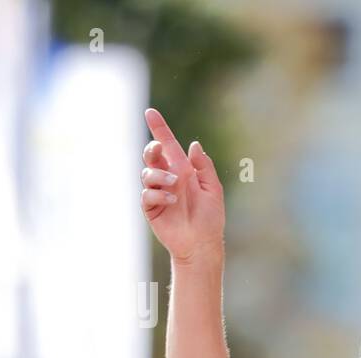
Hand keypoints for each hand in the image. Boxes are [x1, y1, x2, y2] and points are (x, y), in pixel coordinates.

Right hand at [141, 107, 225, 264]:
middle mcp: (167, 178)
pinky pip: (147, 194)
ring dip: (159, 174)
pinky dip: (158, 193)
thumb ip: (204, 167)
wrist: (203, 243)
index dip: (159, 129)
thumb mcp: (213, 189)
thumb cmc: (210, 217)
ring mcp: (157, 192)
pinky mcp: (151, 208)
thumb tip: (194, 144)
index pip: (168, 145)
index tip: (150, 112)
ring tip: (175, 184)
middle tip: (159, 148)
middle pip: (151, 155)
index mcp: (181, 170)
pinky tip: (172, 199)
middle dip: (152, 148)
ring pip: (147, 173)